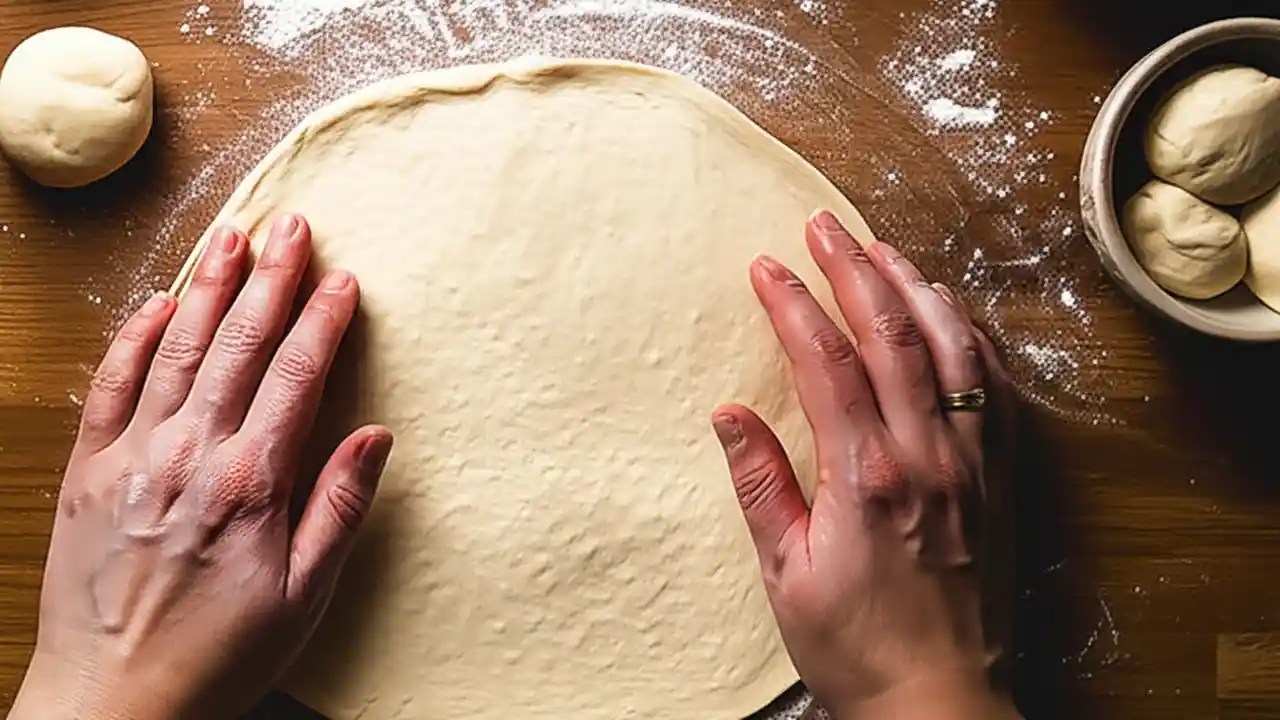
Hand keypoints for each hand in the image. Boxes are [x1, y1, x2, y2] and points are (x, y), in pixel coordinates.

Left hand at [9, 215, 392, 719]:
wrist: (111, 702)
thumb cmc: (218, 654)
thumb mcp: (304, 595)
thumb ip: (340, 507)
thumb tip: (374, 434)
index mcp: (252, 482)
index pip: (296, 375)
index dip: (322, 319)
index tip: (342, 277)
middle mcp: (191, 453)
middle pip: (239, 345)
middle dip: (272, 278)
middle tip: (293, 223)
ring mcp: (132, 455)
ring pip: (177, 349)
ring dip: (209, 288)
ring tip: (232, 237)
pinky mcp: (87, 469)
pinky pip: (111, 385)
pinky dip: (134, 338)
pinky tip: (158, 303)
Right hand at [712, 212, 1017, 719]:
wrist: (938, 701)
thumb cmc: (854, 647)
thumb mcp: (784, 573)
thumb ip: (760, 485)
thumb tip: (728, 414)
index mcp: (866, 476)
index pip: (827, 362)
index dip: (793, 305)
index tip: (765, 268)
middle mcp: (927, 455)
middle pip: (892, 335)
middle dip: (854, 269)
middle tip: (823, 225)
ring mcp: (973, 463)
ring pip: (954, 348)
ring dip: (916, 288)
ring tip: (884, 249)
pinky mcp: (1000, 479)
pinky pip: (997, 387)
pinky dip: (973, 338)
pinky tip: (952, 313)